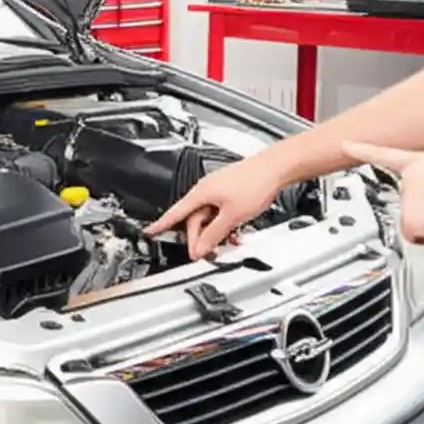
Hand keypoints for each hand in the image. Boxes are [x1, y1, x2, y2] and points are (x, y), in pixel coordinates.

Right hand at [144, 156, 287, 260]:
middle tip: (207, 254)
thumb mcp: (232, 216)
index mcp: (201, 194)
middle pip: (195, 221)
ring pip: (209, 218)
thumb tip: (200, 248)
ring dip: (215, 233)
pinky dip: (224, 224)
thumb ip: (213, 234)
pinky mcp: (229, 192)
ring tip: (227, 242)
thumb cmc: (254, 184)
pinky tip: (235, 231)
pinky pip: (219, 212)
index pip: (175, 213)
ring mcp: (218, 191)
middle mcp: (206, 191)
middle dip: (200, 239)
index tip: (149, 232)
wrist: (274, 169)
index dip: (160, 225)